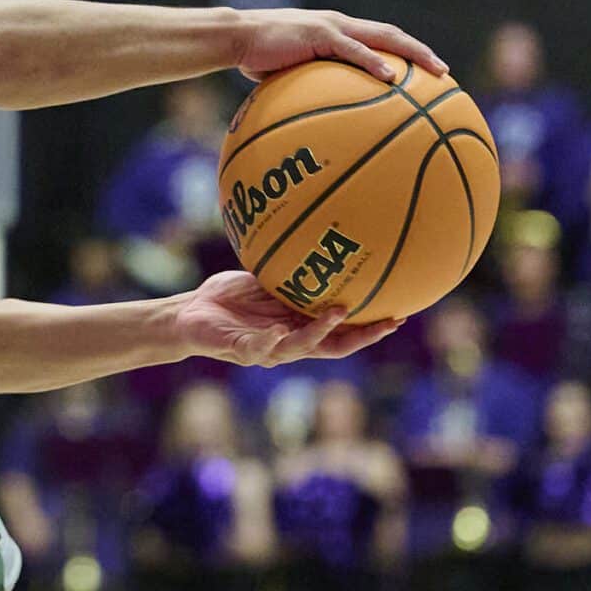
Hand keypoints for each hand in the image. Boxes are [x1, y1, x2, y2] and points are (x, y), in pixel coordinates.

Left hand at [173, 271, 403, 366]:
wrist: (190, 312)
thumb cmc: (230, 296)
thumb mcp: (265, 279)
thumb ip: (290, 271)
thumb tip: (316, 239)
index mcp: (300, 325)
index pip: (344, 331)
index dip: (371, 326)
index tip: (400, 313)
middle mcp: (291, 341)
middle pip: (336, 346)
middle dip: (364, 336)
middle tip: (389, 321)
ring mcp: (268, 349)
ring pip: (301, 348)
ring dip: (320, 330)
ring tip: (339, 311)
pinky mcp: (241, 351)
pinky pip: (258, 348)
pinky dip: (268, 340)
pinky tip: (275, 330)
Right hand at [230, 8, 444, 84]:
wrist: (236, 38)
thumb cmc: (258, 58)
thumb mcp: (289, 74)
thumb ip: (310, 87)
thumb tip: (322, 120)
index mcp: (336, 31)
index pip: (379, 38)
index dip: (406, 52)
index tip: (428, 72)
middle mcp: (340, 24)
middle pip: (391, 34)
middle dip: (421, 53)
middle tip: (445, 73)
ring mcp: (331, 26)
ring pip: (383, 36)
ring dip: (413, 53)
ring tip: (435, 72)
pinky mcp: (319, 33)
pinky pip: (354, 49)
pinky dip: (375, 62)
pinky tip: (392, 78)